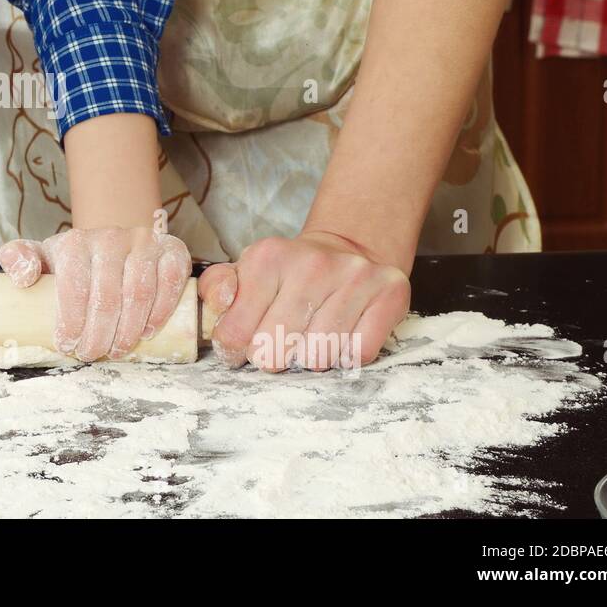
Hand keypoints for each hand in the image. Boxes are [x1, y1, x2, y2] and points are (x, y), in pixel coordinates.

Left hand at [0, 227, 191, 361]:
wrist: (112, 241)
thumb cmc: (74, 261)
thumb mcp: (43, 257)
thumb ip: (18, 258)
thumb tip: (23, 278)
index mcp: (76, 242)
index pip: (73, 285)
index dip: (71, 321)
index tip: (68, 345)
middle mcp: (110, 237)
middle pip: (107, 296)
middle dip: (98, 334)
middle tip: (91, 354)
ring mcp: (143, 243)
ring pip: (139, 292)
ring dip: (128, 330)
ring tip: (116, 350)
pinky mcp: (171, 251)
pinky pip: (170, 281)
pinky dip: (161, 310)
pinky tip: (148, 332)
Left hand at [198, 231, 410, 371]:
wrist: (348, 249)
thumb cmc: (289, 273)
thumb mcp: (246, 272)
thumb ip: (217, 288)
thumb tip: (218, 303)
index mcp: (268, 257)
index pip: (236, 332)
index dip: (235, 349)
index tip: (242, 345)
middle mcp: (312, 263)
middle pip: (275, 350)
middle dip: (272, 356)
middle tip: (278, 344)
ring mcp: (355, 277)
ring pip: (318, 355)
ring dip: (310, 357)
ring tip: (309, 338)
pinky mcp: (389, 294)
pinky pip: (358, 354)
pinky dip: (345, 356)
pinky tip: (340, 336)